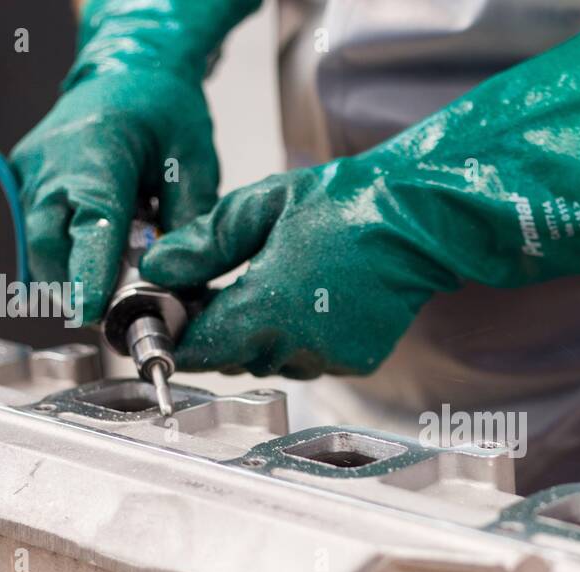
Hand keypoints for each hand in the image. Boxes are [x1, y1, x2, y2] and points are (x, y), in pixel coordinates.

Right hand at [8, 0, 260, 320]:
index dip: (90, 274)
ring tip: (113, 284)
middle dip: (78, 289)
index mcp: (97, 151)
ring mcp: (30, 171)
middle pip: (49, 247)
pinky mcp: (24, 181)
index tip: (92, 313)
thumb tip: (180, 283)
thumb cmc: (165, 110)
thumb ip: (188, 225)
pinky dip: (64, 256)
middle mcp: (51, 162)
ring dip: (71, 276)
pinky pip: (37, 234)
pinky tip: (96, 257)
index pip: (89, 224)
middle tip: (119, 314)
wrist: (128, 67)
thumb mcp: (196, 164)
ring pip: (37, 247)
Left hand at [141, 32, 579, 378]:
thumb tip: (158, 268)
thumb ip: (203, 243)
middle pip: (229, 358)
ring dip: (250, 334)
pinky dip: (290, 335)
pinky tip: (297, 296)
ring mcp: (329, 359)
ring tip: (252, 285)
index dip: (172, 335)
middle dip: (211, 328)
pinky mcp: (354, 361)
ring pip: (266, 360)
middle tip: (199, 288)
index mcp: (266, 310)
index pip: (198, 347)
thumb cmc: (348, 203)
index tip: (158, 316)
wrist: (422, 219)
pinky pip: (303, 358)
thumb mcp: (262, 206)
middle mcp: (297, 347)